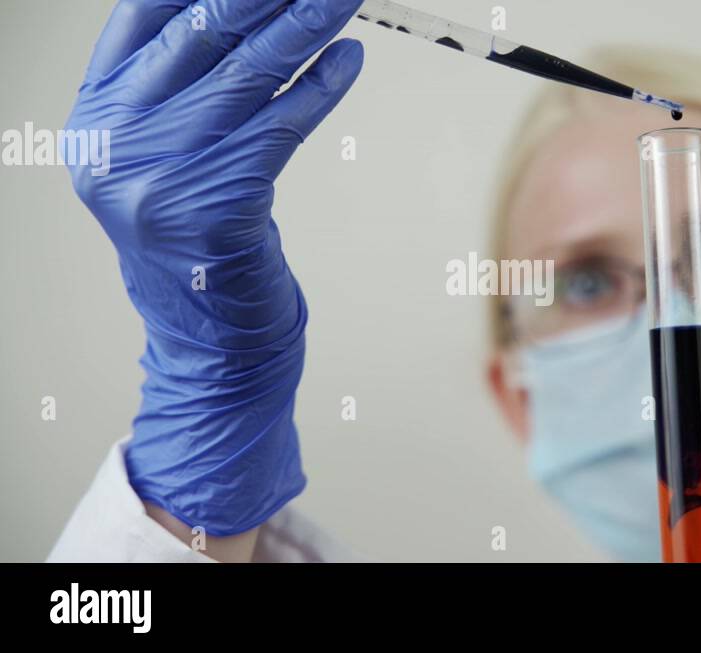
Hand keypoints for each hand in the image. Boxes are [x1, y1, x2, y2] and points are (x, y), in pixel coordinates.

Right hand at [65, 0, 363, 535]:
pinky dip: (320, 89)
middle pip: (200, 34)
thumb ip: (180, 87)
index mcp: (95, 117)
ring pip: (246, 75)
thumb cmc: (196, 234)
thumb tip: (247, 8)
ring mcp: (159, 177)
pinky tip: (349, 59)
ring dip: (305, 25)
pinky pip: (281, 128)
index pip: (143, 15)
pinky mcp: (216, 209)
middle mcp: (115, 141)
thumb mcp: (166, 155)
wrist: (206, 334)